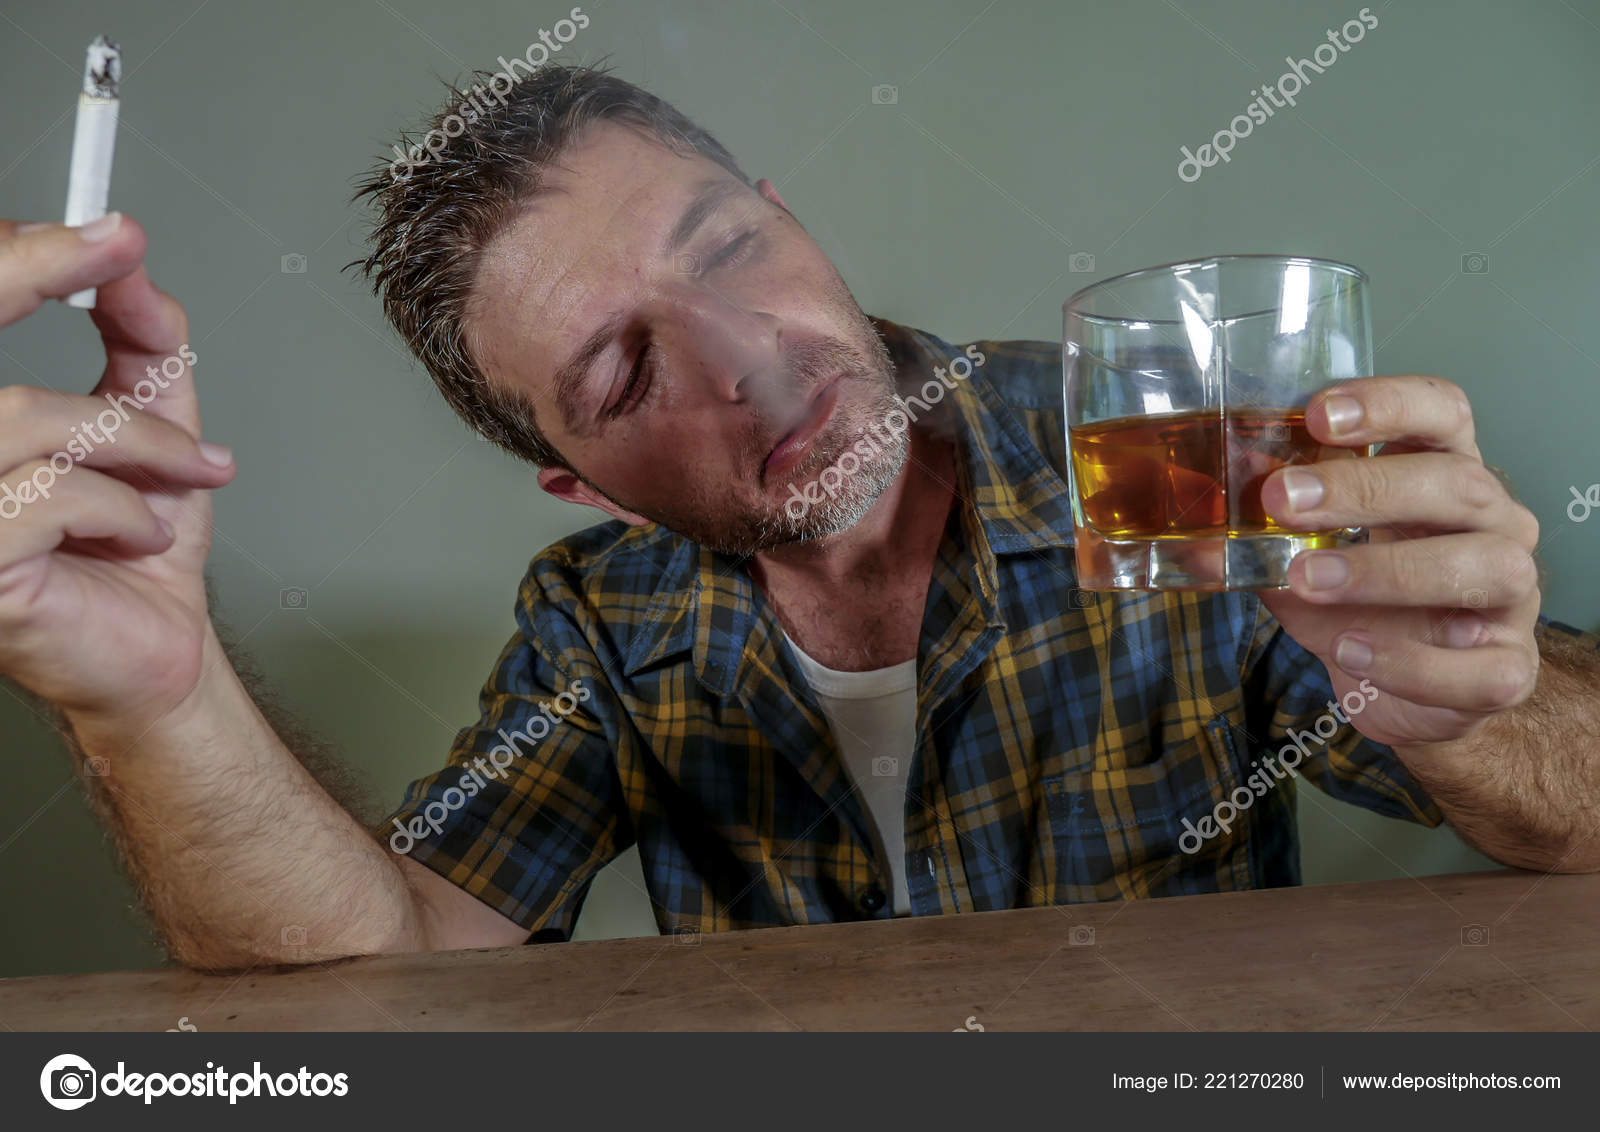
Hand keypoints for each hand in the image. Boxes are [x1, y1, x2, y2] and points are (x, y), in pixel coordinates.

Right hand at [0, 213, 235, 727]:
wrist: (156, 650)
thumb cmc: (135, 549)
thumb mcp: (151, 425)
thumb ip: (138, 345)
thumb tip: (129, 268)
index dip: (14, 256)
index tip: (99, 226)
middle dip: (42, 280)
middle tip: (120, 258)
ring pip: (29, 419)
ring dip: (135, 439)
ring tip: (185, 473)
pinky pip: (51, 495)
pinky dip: (123, 506)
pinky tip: (143, 534)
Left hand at [1255, 377, 1541, 748]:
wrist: (1407, 695)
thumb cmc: (1363, 608)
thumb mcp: (1303, 561)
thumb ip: (1264, 535)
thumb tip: (1202, 513)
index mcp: (1445, 476)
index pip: (1443, 413)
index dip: (1389, 403)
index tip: (1318, 414)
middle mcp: (1495, 524)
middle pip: (1458, 483)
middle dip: (1366, 488)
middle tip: (1285, 501)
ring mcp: (1514, 596)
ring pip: (1485, 566)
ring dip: (1387, 570)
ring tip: (1308, 579)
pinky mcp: (1509, 669)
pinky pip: (1477, 666)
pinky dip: (1409, 662)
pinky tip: (1350, 650)